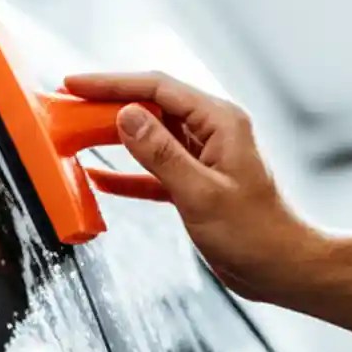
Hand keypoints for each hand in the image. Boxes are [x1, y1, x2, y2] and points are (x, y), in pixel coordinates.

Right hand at [63, 71, 320, 301]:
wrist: (283, 268)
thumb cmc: (256, 233)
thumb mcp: (201, 193)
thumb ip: (161, 154)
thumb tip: (126, 116)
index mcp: (220, 121)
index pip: (158, 88)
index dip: (113, 83)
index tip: (76, 84)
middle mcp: (212, 131)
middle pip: (151, 106)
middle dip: (109, 104)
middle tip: (69, 106)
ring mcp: (203, 156)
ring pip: (150, 135)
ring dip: (115, 136)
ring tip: (77, 133)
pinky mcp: (196, 183)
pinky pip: (154, 169)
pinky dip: (128, 173)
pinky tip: (100, 177)